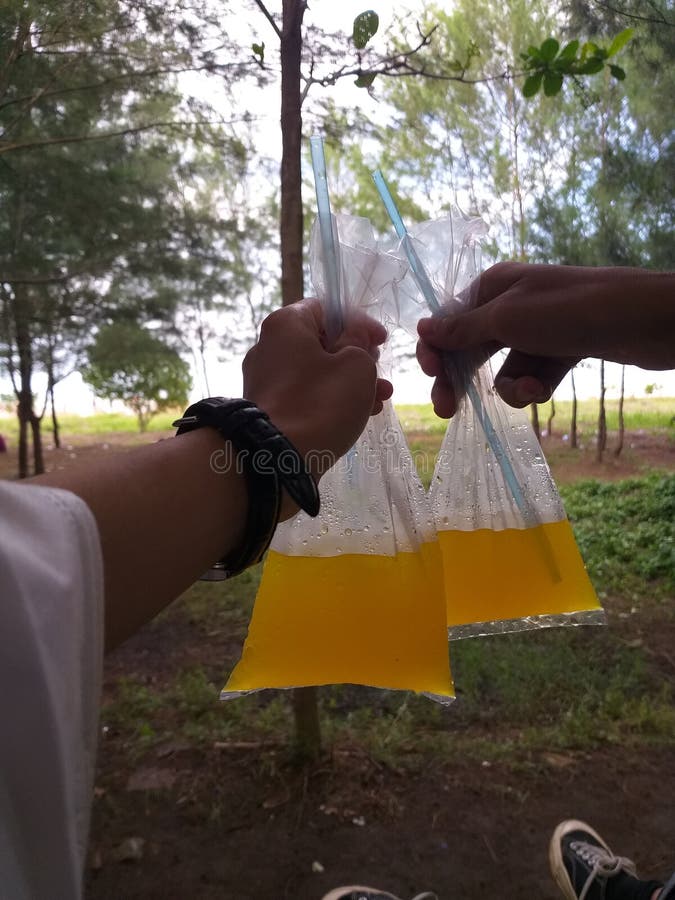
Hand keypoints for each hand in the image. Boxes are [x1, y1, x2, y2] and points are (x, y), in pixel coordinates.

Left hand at [243, 298, 392, 473]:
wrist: (277, 460)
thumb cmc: (320, 403)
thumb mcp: (355, 365)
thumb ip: (360, 342)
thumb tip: (353, 338)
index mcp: (285, 324)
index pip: (327, 308)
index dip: (359, 321)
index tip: (381, 341)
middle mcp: (268, 347)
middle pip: (321, 342)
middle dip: (357, 357)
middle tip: (380, 372)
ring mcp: (266, 380)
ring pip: (317, 372)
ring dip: (351, 382)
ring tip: (380, 399)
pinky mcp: (269, 409)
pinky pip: (306, 394)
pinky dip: (331, 399)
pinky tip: (360, 413)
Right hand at [416, 261, 674, 416]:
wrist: (640, 321)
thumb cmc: (570, 311)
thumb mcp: (507, 319)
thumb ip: (462, 329)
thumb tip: (422, 328)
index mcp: (491, 288)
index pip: (447, 321)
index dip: (434, 350)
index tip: (431, 377)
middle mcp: (508, 307)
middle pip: (469, 349)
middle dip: (459, 379)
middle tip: (445, 411)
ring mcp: (535, 331)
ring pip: (501, 370)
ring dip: (510, 387)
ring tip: (529, 391)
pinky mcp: (557, 352)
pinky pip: (529, 378)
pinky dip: (533, 387)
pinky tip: (544, 388)